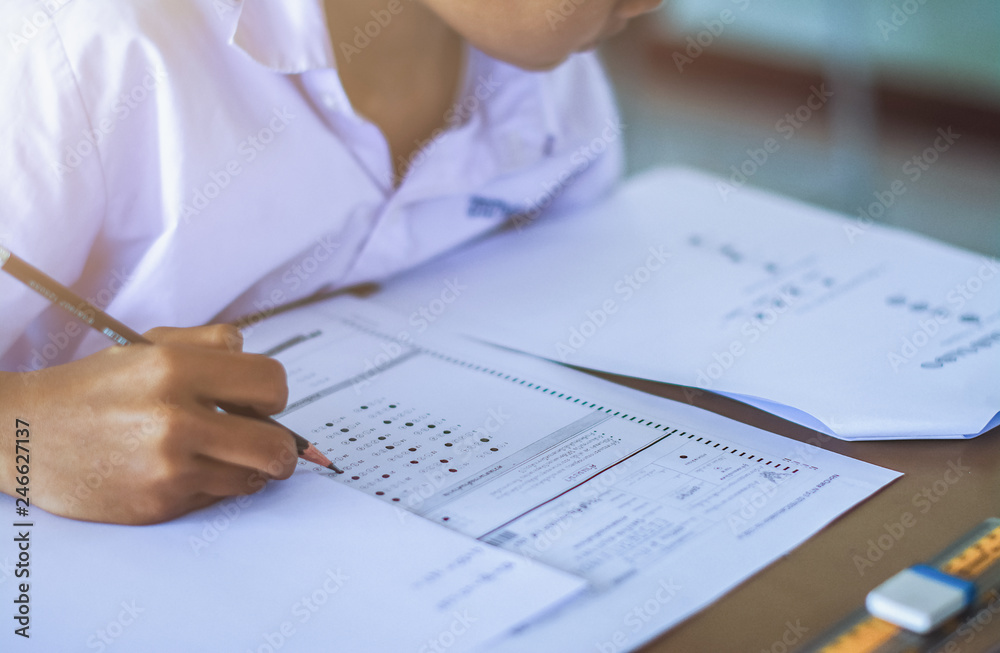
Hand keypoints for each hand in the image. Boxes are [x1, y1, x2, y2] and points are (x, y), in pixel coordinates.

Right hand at [0, 325, 296, 523]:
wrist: (24, 436)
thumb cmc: (95, 388)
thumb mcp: (149, 345)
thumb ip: (211, 343)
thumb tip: (256, 361)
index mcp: (176, 369)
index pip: (272, 384)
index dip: (272, 394)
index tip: (258, 401)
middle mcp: (176, 421)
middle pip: (277, 446)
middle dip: (280, 443)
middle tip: (262, 438)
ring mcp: (168, 469)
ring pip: (255, 478)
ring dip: (250, 467)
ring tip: (223, 452)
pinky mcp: (159, 505)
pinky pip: (220, 498)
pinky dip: (218, 485)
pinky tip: (191, 469)